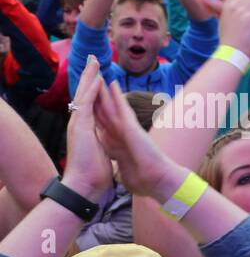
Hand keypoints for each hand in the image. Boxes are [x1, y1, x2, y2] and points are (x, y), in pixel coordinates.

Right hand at [61, 57, 113, 199]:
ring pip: (85, 95)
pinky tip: (97, 78)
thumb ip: (103, 151)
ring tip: (95, 61)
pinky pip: (87, 103)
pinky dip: (92, 90)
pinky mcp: (82, 127)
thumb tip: (110, 154)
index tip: (99, 78)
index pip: (92, 107)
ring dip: (90, 77)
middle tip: (94, 61)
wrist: (85, 188)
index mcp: (88, 132)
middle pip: (87, 96)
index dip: (95, 92)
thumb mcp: (101, 159)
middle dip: (90, 78)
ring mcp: (80, 125)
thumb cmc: (93, 178)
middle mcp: (82, 125)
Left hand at [91, 78, 175, 199]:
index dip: (93, 113)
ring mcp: (127, 129)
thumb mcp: (126, 174)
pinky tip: (112, 83)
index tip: (85, 103)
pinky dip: (116, 96)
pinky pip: (122, 108)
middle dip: (96, 97)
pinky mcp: (131, 128)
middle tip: (90, 82)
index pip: (102, 125)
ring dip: (105, 91)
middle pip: (104, 111)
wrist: (156, 182)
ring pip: (112, 106)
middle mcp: (121, 134)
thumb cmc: (144, 181)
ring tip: (98, 74)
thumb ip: (123, 169)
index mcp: (116, 145)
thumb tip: (124, 176)